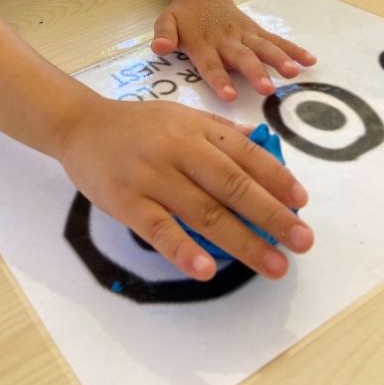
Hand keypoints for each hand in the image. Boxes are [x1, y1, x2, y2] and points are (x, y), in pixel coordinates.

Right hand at [58, 96, 313, 280]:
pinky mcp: (127, 201)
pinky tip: (207, 269)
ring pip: (204, 212)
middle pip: (233, 185)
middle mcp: (179, 150)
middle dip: (272, 215)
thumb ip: (219, 130)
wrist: (81, 125)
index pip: (245, 154)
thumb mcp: (180, 115)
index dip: (277, 179)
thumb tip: (261, 143)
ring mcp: (152, 176)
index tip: (301, 203)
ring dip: (243, 241)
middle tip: (302, 241)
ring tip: (274, 264)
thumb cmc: (136, 124)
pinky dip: (184, 249)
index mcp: (196, 129)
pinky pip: (159, 228)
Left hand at [151, 0, 316, 100]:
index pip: (211, 64)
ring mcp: (244, 34)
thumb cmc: (183, 15)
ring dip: (280, 59)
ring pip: (264, 47)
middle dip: (255, 73)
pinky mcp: (256, 31)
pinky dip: (293, 49)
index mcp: (203, 43)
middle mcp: (227, 39)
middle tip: (267, 89)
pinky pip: (276, 40)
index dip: (219, 79)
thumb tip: (159, 48)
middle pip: (242, 57)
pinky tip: (310, 61)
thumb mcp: (166, 21)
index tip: (229, 95)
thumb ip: (163, 35)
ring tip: (294, 73)